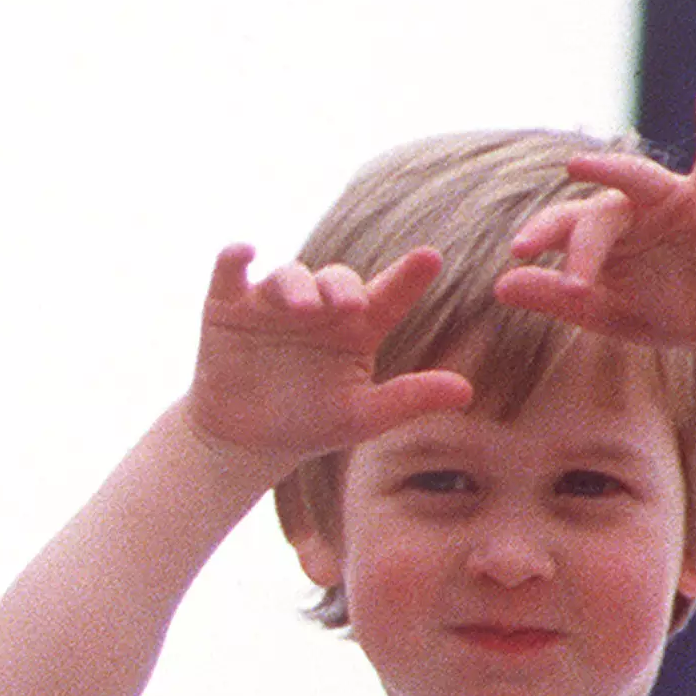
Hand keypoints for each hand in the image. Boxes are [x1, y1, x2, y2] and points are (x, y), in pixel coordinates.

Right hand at [187, 242, 474, 466]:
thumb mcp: (362, 416)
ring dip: (296, 285)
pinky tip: (244, 252)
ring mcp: (273, 304)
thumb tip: (467, 390)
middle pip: (337, 279)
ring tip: (302, 308)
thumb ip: (409, 398)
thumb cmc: (309, 426)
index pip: (389, 295)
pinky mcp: (228, 307)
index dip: (409, 276)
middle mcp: (319, 308)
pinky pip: (230, 272)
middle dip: (343, 286)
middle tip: (350, 305)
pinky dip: (234, 259)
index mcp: (358, 329)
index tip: (430, 258)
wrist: (244, 443)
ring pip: (289, 276)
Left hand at [496, 85, 695, 358]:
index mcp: (597, 235)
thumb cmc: (663, 314)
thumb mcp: (605, 313)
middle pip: (595, 215)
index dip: (539, 236)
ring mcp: (671, 200)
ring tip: (577, 164)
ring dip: (610, 170)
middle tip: (568, 276)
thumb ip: (557, 298)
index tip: (517, 252)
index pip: (561, 228)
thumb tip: (499, 286)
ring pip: (637, 179)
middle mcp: (628, 209)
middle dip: (581, 245)